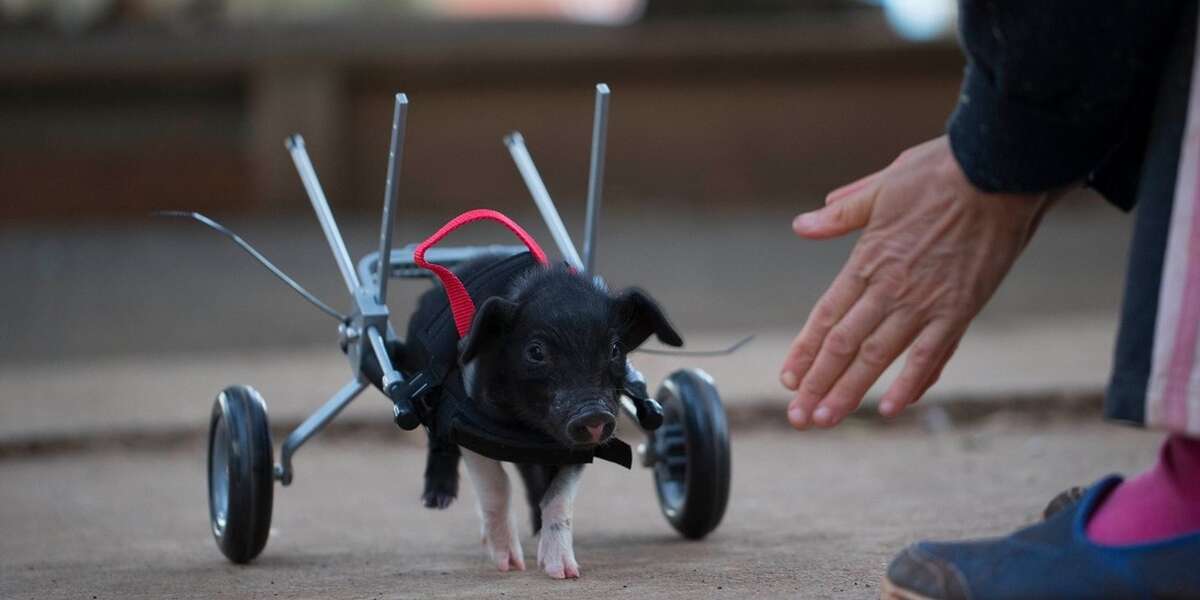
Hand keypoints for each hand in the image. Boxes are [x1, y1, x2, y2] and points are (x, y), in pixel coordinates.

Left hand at [779, 136, 1056, 428]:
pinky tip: (891, 408)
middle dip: (818, 383)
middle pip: (844, 344)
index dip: (805, 350)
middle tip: (797, 416)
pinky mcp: (961, 309)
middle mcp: (890, 287)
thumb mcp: (882, 185)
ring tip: (826, 420)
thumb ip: (841, 214)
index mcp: (868, 259)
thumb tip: (802, 225)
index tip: (788, 378)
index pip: (826, 315)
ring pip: (878, 356)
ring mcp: (926, 302)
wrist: (1000, 169)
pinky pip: (932, 354)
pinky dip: (911, 383)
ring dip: (850, 391)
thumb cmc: (941, 172)